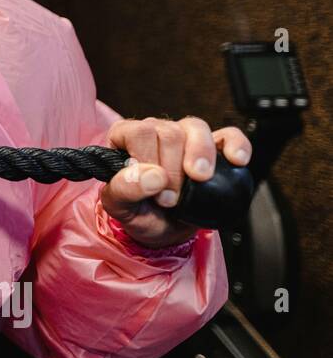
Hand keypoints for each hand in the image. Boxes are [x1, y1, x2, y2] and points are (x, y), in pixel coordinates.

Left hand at [100, 116, 250, 248]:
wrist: (164, 229)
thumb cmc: (139, 212)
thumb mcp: (121, 207)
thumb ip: (124, 190)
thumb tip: (150, 175)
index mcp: (125, 137)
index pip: (140, 133)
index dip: (149, 161)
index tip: (155, 187)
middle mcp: (155, 131)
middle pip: (170, 133)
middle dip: (173, 170)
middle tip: (169, 198)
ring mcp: (185, 136)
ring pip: (196, 128)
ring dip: (201, 155)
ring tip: (199, 179)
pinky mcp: (214, 147)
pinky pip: (229, 135)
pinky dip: (235, 145)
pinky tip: (236, 160)